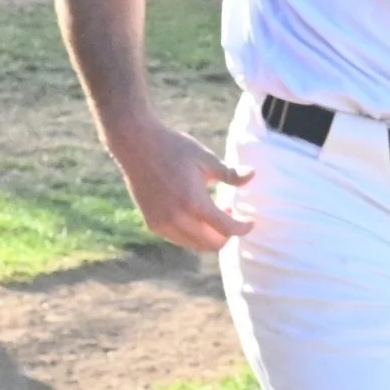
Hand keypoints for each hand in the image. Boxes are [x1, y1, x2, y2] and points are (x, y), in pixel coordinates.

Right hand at [106, 118, 252, 251]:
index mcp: (194, 202)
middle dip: (226, 234)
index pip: (226, 229)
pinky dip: (192, 233)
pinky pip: (179, 239)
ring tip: (212, 212)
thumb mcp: (205, 158)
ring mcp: (162, 223)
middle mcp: (177, 218)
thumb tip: (253, 174)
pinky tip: (194, 213)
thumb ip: (230, 173)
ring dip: (209, 235)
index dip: (243, 228)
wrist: (135, 144)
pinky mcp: (152, 223)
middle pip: (212, 244)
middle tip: (229, 212)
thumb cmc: (173, 147)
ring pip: (195, 245)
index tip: (249, 222)